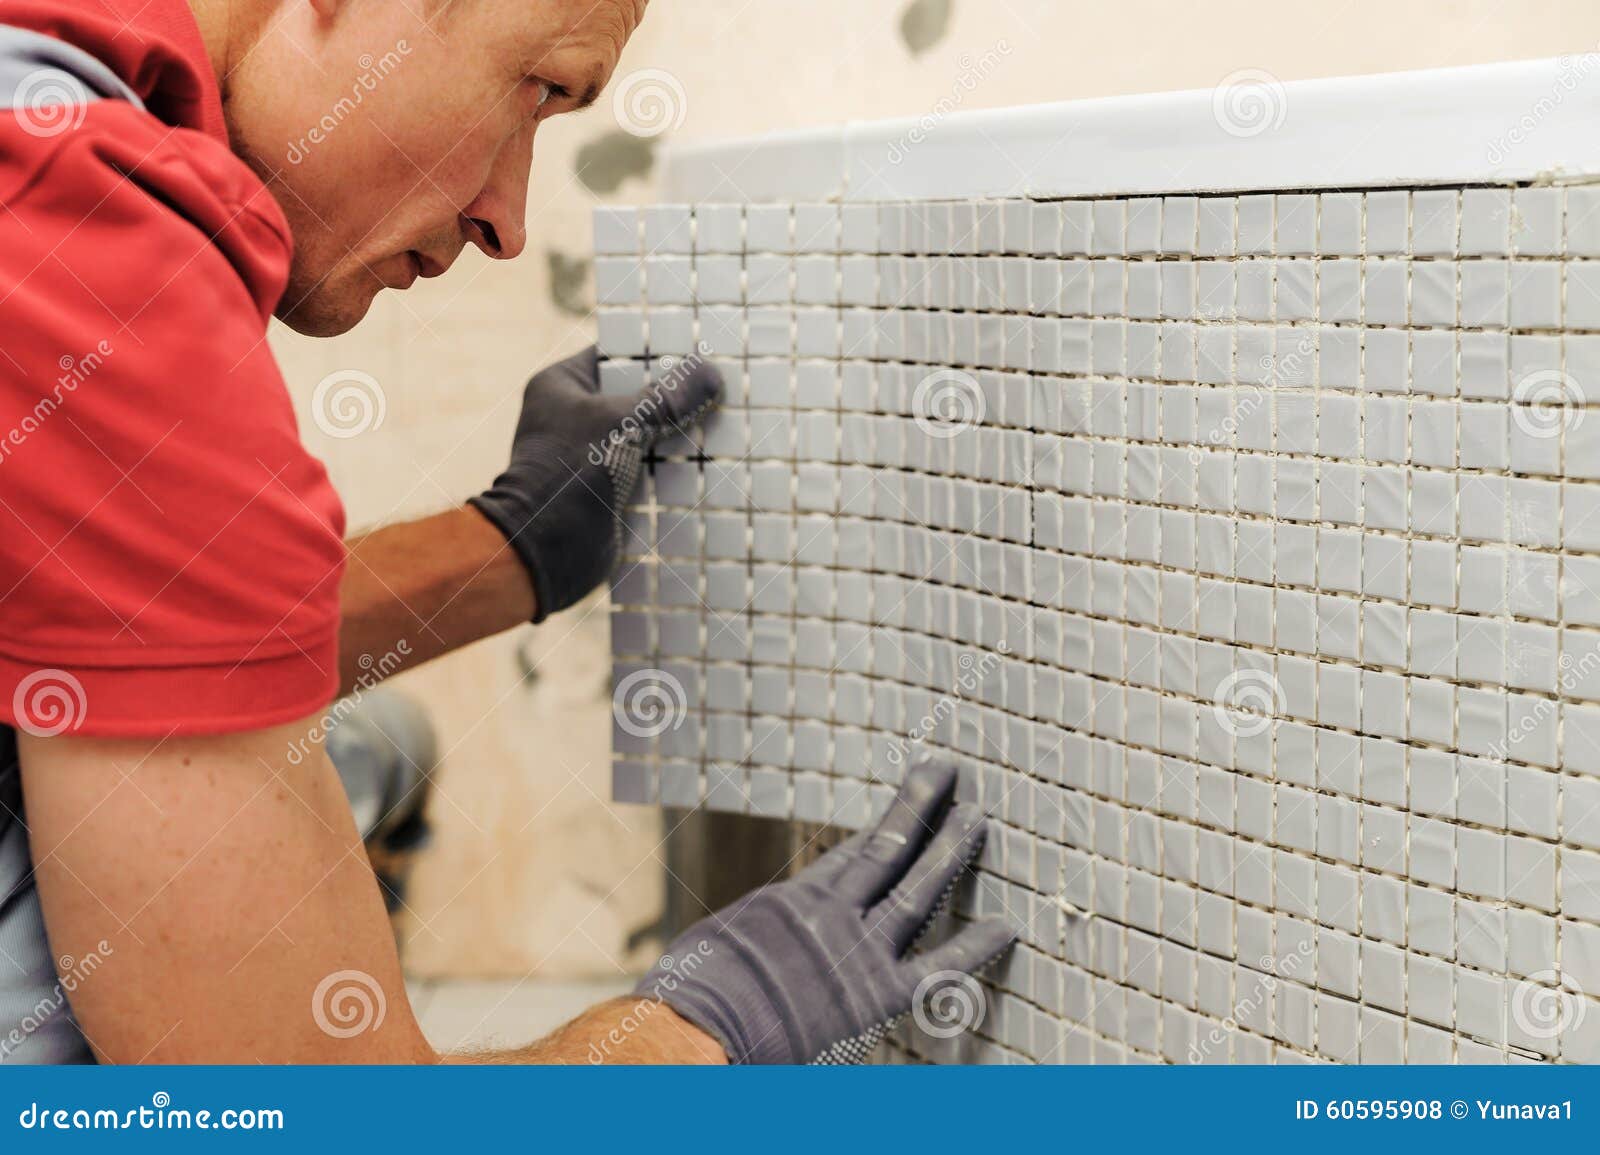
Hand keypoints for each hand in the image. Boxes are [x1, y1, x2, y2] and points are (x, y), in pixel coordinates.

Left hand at [469, 346, 719, 621]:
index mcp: (562, 386)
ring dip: (681, 436)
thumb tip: (711, 373)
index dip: (655, 351)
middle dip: (676, 398)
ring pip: (647, 436)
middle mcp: (574, 417)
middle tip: (721, 387)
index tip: (698, 349)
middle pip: (636, 397)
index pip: (614, 355)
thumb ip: (668, 398)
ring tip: (728, 424)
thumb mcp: (625, 421)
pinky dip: (675, 471)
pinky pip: (649, 471)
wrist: (550, 547)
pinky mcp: (609, 491)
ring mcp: (592, 456)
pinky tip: (714, 465)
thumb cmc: (575, 468)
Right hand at [637, 761, 1015, 1063]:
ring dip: (950, 850)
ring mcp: (858, 952)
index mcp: (792, 902)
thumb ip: (759, 938)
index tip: (910, 802)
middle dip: (919, 807)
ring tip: (978, 818)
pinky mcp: (876, 997)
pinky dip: (973, 948)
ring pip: (917, 890)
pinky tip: (1006, 927)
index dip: (884, 827)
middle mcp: (831, 915)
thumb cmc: (692, 997)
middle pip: (885, 848)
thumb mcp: (718, 947)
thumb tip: (758, 941)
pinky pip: (937, 969)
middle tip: (948, 774)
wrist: (699, 1031)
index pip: (850, 855)